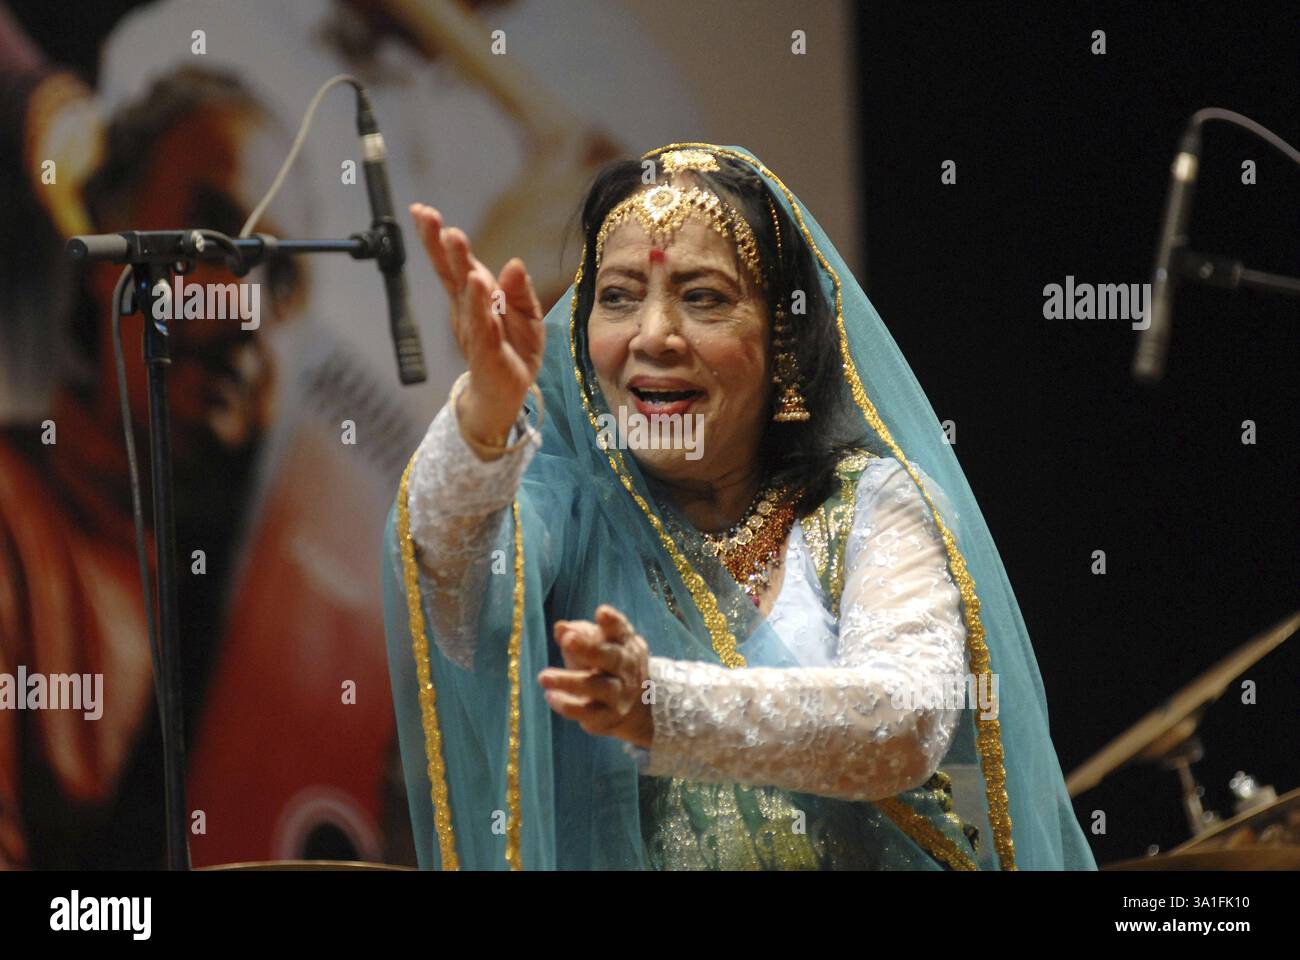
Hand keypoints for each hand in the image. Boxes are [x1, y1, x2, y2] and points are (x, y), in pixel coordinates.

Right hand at [410, 203, 544, 455]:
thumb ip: (520, 291)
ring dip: (459, 266)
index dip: (438, 239)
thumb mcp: (526, 316)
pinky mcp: (488, 355)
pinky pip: (484, 327)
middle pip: (452, 274)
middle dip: (440, 245)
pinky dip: (480, 306)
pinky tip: (478, 285)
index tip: (422, 211)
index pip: (455, 264)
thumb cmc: (513, 351)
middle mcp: (469, 311)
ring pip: (466, 296)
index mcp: (475, 297)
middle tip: (428, 217)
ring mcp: (475, 332)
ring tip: (453, 238)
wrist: (506, 396)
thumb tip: (514, 263)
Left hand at [538, 605, 653, 748]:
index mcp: (625, 644)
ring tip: (543, 676)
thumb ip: (579, 634)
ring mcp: (620, 694)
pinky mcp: (608, 717)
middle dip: (590, 648)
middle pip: (612, 658)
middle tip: (568, 640)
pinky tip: (551, 696)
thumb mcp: (596, 646)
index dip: (612, 622)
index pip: (621, 630)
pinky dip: (568, 705)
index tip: (601, 612)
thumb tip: (561, 628)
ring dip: (570, 681)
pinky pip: (588, 712)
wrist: (637, 707)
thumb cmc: (607, 666)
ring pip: (598, 687)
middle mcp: (627, 668)